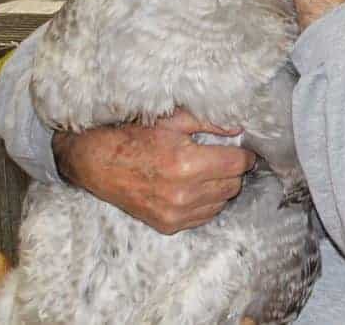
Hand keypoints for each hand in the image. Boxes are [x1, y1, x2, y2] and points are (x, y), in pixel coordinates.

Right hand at [52, 109, 255, 233]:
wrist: (99, 162)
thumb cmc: (135, 135)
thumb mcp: (173, 120)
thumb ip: (210, 123)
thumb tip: (239, 129)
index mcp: (187, 163)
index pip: (237, 164)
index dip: (245, 154)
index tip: (244, 149)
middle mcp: (183, 193)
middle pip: (233, 185)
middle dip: (233, 169)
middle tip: (223, 156)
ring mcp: (175, 213)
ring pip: (222, 202)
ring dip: (221, 187)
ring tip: (207, 170)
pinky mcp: (168, 225)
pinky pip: (205, 216)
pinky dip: (206, 202)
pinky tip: (195, 186)